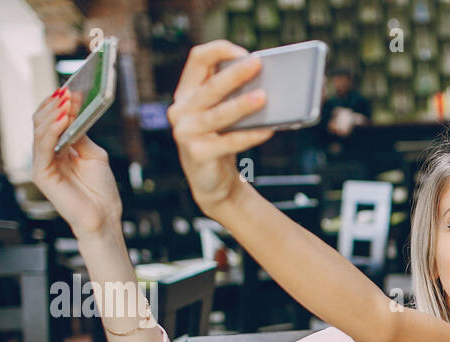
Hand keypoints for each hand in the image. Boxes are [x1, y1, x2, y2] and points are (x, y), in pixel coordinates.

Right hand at [31, 87, 121, 236]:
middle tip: (68, 93)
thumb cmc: (101, 191)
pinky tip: (64, 119)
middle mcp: (47, 154)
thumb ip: (80, 136)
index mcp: (59, 149)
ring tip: (67, 103)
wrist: (104, 217)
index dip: (59, 104)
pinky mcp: (41, 174)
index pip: (51, 120)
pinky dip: (52, 131)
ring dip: (54, 114)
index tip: (71, 90)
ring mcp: (42, 163)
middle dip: (56, 105)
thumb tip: (73, 112)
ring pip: (40, 131)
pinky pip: (43, 147)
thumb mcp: (93, 155)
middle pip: (42, 122)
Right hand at [167, 41, 275, 212]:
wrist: (213, 183)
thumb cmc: (222, 142)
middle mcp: (181, 110)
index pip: (198, 59)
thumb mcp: (223, 116)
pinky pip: (229, 142)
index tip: (243, 52)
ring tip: (264, 97)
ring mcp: (185, 132)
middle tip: (258, 64)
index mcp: (187, 93)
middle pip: (210, 86)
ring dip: (242, 105)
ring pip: (218, 114)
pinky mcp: (197, 153)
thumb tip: (266, 84)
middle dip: (235, 73)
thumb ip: (233, 97)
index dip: (219, 51)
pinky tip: (268, 130)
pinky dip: (250, 136)